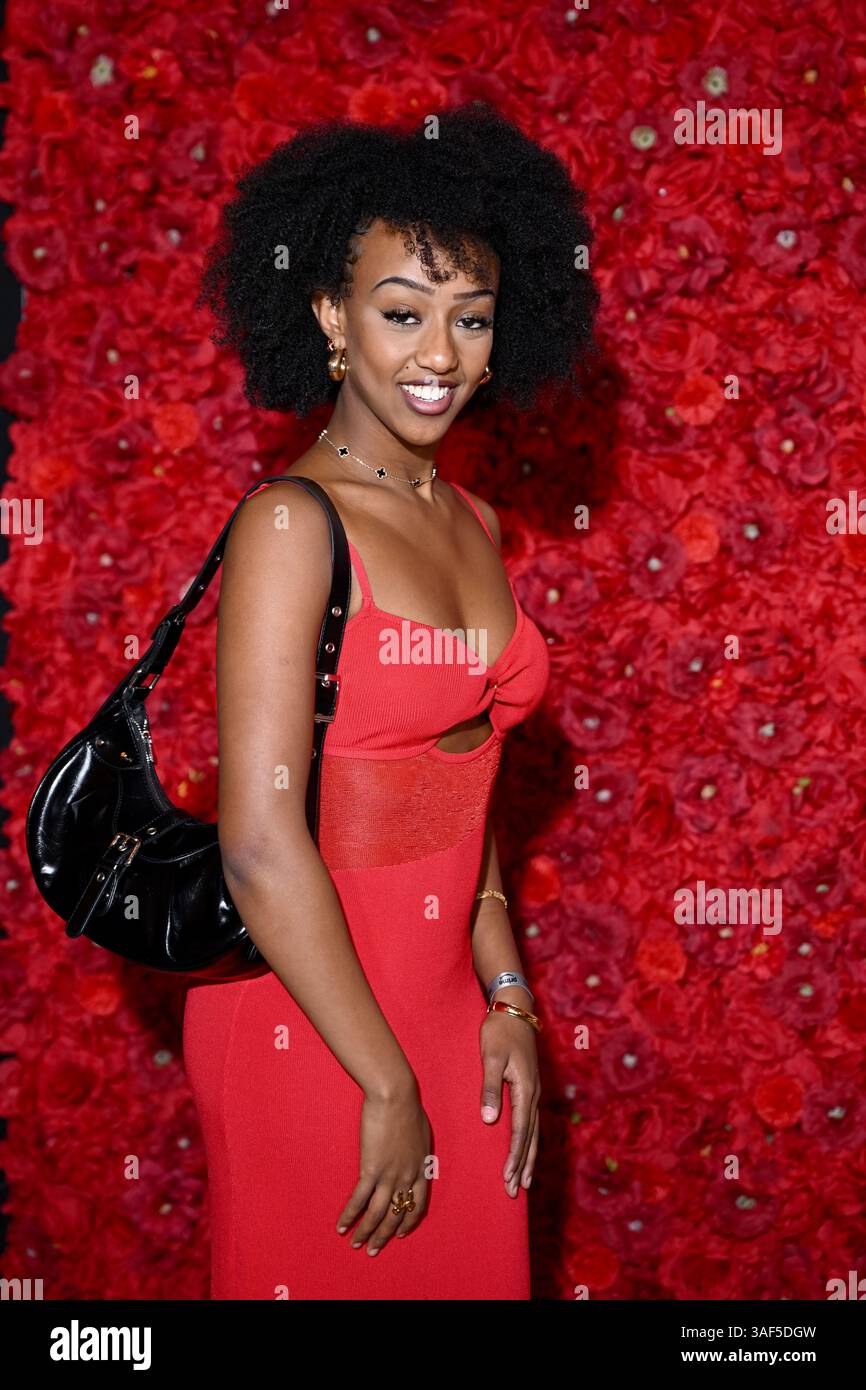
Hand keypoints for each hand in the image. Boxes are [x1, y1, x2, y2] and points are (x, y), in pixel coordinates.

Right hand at [336, 1085, 431, 1255]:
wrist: (395, 1096)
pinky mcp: (371, 1169)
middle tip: (374, 1249)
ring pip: (377, 1214)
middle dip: (384, 1236)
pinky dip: (349, 1215)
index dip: (407, 1221)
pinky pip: (359, 1200)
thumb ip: (416, 1151)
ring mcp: (390, 1175)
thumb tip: (411, 1158)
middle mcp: (407, 1177)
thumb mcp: (421, 1133)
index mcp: (421, 1168)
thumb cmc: (407, 1107)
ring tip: (356, 1245)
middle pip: (396, 1215)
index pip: (417, 1205)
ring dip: (365, 1232)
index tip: (400, 1234)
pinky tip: (341, 1226)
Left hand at [479, 1008, 539, 1196]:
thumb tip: (490, 1120)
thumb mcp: (490, 1057)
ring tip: (526, 1181)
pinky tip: (527, 1151)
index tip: (509, 1178)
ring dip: (529, 1158)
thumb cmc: (499, 1031)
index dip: (515, 1157)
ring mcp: (534, 1090)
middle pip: (530, 1138)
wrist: (515, 1008)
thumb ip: (490, 1088)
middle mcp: (533, 1094)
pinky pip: (531, 1121)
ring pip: (534, 1132)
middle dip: (524, 1166)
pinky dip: (530, 1141)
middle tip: (516, 1191)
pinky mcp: (530, 1086)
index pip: (520, 1131)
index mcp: (525, 1089)